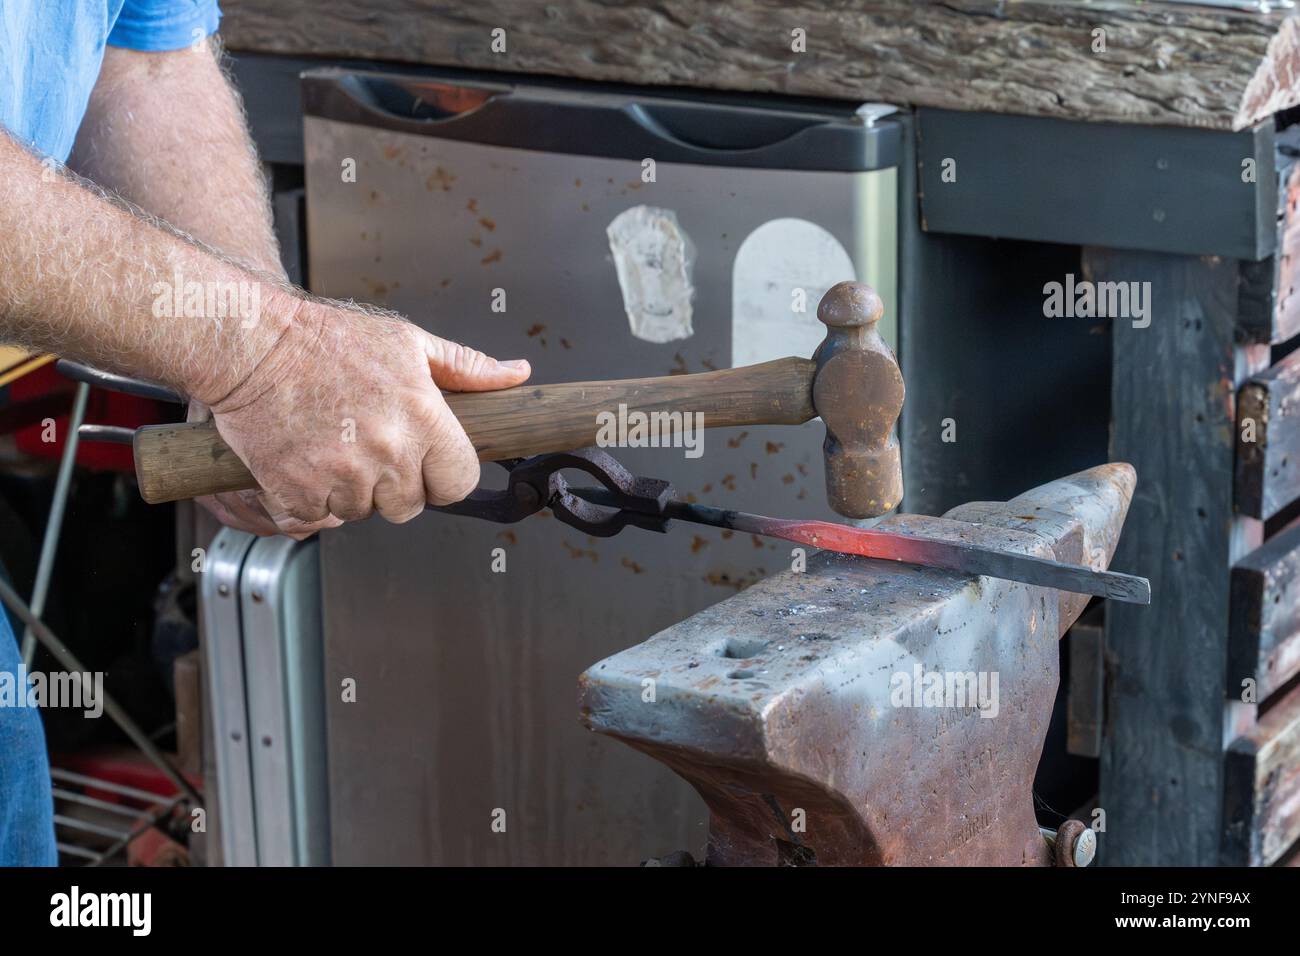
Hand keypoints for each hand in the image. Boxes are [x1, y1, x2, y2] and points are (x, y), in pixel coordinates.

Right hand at [204, 298, 529, 537]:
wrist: (252, 343)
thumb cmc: (328, 339)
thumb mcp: (408, 342)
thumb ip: (466, 367)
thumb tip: (516, 374)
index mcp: (423, 417)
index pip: (459, 482)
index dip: (443, 476)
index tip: (424, 463)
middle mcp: (388, 451)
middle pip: (410, 506)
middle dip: (393, 486)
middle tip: (368, 448)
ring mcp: (342, 475)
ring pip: (361, 513)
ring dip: (348, 493)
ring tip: (331, 447)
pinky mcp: (297, 491)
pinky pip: (315, 519)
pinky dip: (306, 501)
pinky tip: (303, 462)